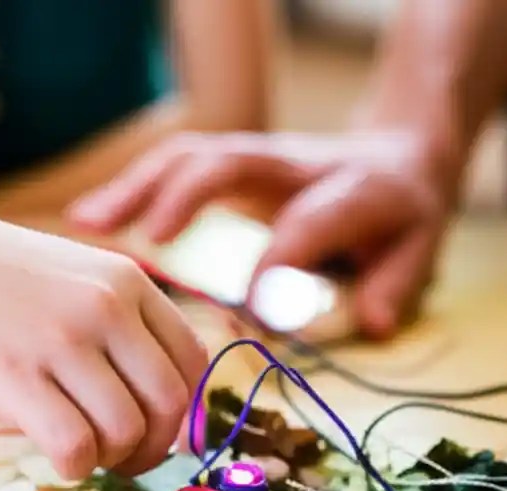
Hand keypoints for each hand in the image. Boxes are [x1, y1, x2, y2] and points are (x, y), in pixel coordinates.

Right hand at [0, 215, 207, 479]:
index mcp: (126, 280)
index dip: (185, 411)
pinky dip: (74, 466)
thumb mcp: (69, 274)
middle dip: (154, 447)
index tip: (163, 434)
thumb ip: (118, 320)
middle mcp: (105, 306)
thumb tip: (167, 400)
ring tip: (81, 452)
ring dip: (109, 459)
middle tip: (123, 460)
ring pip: (126, 431)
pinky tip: (55, 456)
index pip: (193, 360)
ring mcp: (63, 341)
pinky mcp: (18, 378)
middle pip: (169, 404)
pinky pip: (76, 447)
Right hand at [67, 131, 460, 338]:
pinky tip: (86, 221)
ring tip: (86, 223)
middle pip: (230, 163)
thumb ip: (395, 285)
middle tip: (147, 239)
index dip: (279, 267)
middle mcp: (291, 165)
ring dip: (136, 188)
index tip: (252, 314)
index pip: (304, 223)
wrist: (398, 151)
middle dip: (187, 196)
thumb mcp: (420, 246)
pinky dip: (129, 191)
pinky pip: (172, 170)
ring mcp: (254, 160)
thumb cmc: (401, 210)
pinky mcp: (227, 168)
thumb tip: (370, 322)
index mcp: (346, 188)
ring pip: (188, 159)